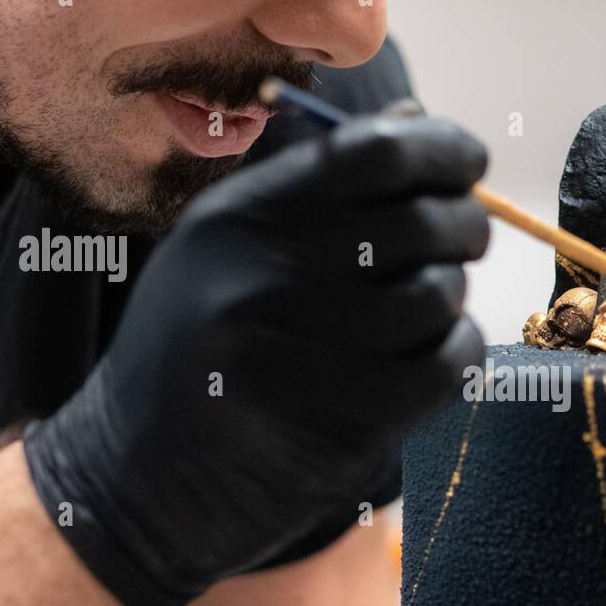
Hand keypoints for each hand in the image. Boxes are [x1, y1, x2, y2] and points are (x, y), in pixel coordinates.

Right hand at [24, 116, 488, 605]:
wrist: (140, 484)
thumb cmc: (195, 354)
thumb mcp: (227, 252)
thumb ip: (320, 188)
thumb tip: (418, 122)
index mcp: (241, 217)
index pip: (376, 151)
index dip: (443, 149)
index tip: (465, 165)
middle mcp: (268, 274)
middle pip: (422, 221)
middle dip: (462, 225)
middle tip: (460, 239)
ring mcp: (306, 351)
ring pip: (440, 294)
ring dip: (447, 299)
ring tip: (414, 313)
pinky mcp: (345, 421)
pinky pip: (450, 362)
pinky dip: (455, 353)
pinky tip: (423, 359)